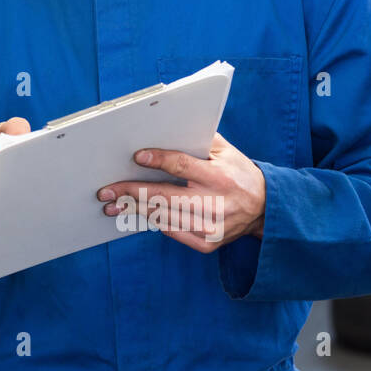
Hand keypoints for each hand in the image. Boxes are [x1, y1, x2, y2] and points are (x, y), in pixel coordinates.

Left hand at [96, 131, 265, 252]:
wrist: (264, 209)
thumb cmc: (238, 172)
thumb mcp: (226, 152)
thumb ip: (199, 139)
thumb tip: (165, 126)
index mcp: (220, 177)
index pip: (182, 166)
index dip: (158, 160)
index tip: (136, 157)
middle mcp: (216, 204)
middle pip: (164, 197)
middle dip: (131, 193)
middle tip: (106, 192)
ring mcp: (211, 227)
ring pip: (163, 217)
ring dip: (135, 210)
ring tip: (112, 205)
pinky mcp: (208, 244)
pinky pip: (173, 232)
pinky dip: (155, 222)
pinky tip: (139, 214)